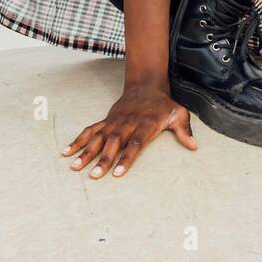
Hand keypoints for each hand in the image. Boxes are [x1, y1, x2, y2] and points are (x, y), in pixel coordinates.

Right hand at [61, 81, 197, 179]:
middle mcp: (127, 124)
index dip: (126, 159)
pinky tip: (67, 152)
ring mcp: (114, 123)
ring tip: (74, 167)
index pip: (135, 145)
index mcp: (145, 125)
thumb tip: (194, 146)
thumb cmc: (163, 105)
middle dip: (103, 160)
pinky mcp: (106, 121)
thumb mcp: (179, 113)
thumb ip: (184, 130)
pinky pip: (90, 131)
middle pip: (113, 144)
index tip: (118, 173)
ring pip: (98, 138)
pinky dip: (78, 140)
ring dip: (86, 152)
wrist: (146, 85)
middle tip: (94, 176)